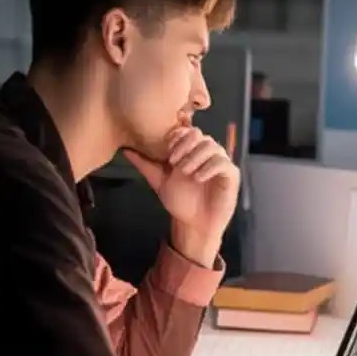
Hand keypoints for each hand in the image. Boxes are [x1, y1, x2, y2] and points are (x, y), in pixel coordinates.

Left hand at [123, 126, 239, 259]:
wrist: (193, 224)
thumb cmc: (180, 202)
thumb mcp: (158, 180)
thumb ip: (145, 164)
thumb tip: (125, 149)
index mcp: (191, 152)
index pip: (188, 131)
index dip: (177, 137)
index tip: (168, 152)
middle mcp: (207, 154)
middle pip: (200, 135)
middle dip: (186, 146)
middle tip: (174, 163)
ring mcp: (220, 163)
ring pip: (212, 146)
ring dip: (196, 157)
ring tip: (186, 173)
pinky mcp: (231, 175)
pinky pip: (223, 163)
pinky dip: (209, 168)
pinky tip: (198, 178)